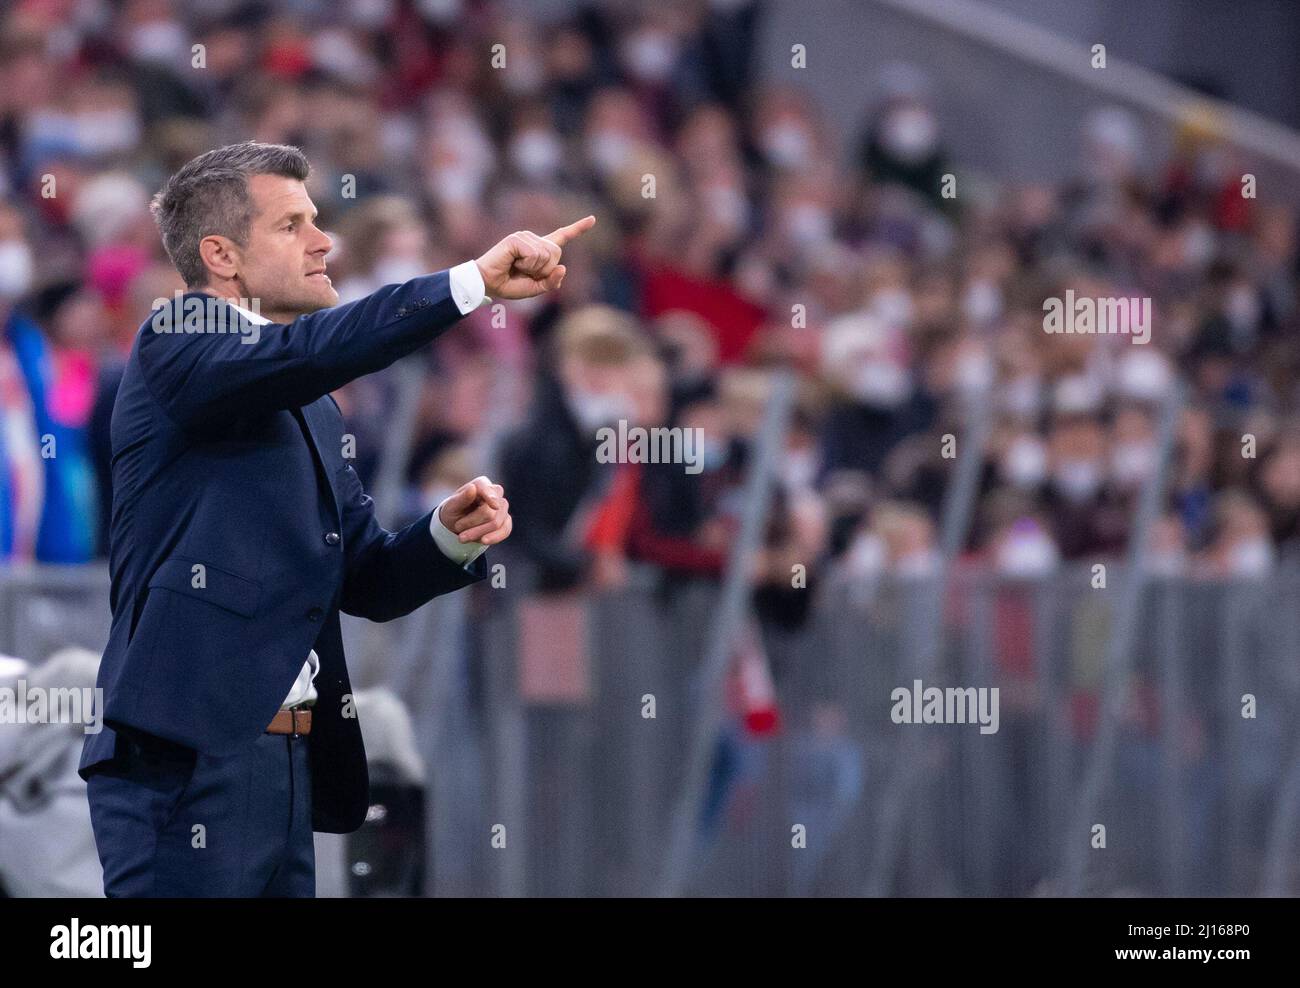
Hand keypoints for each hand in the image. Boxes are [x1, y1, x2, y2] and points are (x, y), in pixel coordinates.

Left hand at [439, 476, 512, 545]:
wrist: (457, 526)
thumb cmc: (453, 512)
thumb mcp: (451, 506)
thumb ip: (462, 498)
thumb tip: (472, 488)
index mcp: (481, 484)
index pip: (488, 490)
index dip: (491, 497)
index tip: (494, 506)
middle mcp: (495, 493)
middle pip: (490, 512)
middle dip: (472, 523)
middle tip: (457, 527)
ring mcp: (503, 507)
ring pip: (497, 523)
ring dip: (478, 533)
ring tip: (462, 538)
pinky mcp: (506, 521)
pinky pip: (505, 531)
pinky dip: (493, 538)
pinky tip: (483, 541)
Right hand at [474, 215, 595, 299]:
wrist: (488, 284)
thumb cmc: (509, 285)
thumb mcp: (536, 288)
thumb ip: (552, 282)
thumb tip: (563, 268)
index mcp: (540, 249)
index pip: (563, 236)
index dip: (578, 228)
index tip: (593, 218)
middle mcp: (534, 240)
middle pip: (556, 253)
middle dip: (544, 269)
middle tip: (525, 272)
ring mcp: (525, 237)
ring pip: (545, 255)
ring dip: (532, 269)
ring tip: (516, 267)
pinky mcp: (516, 239)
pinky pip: (534, 255)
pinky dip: (526, 265)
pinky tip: (513, 262)